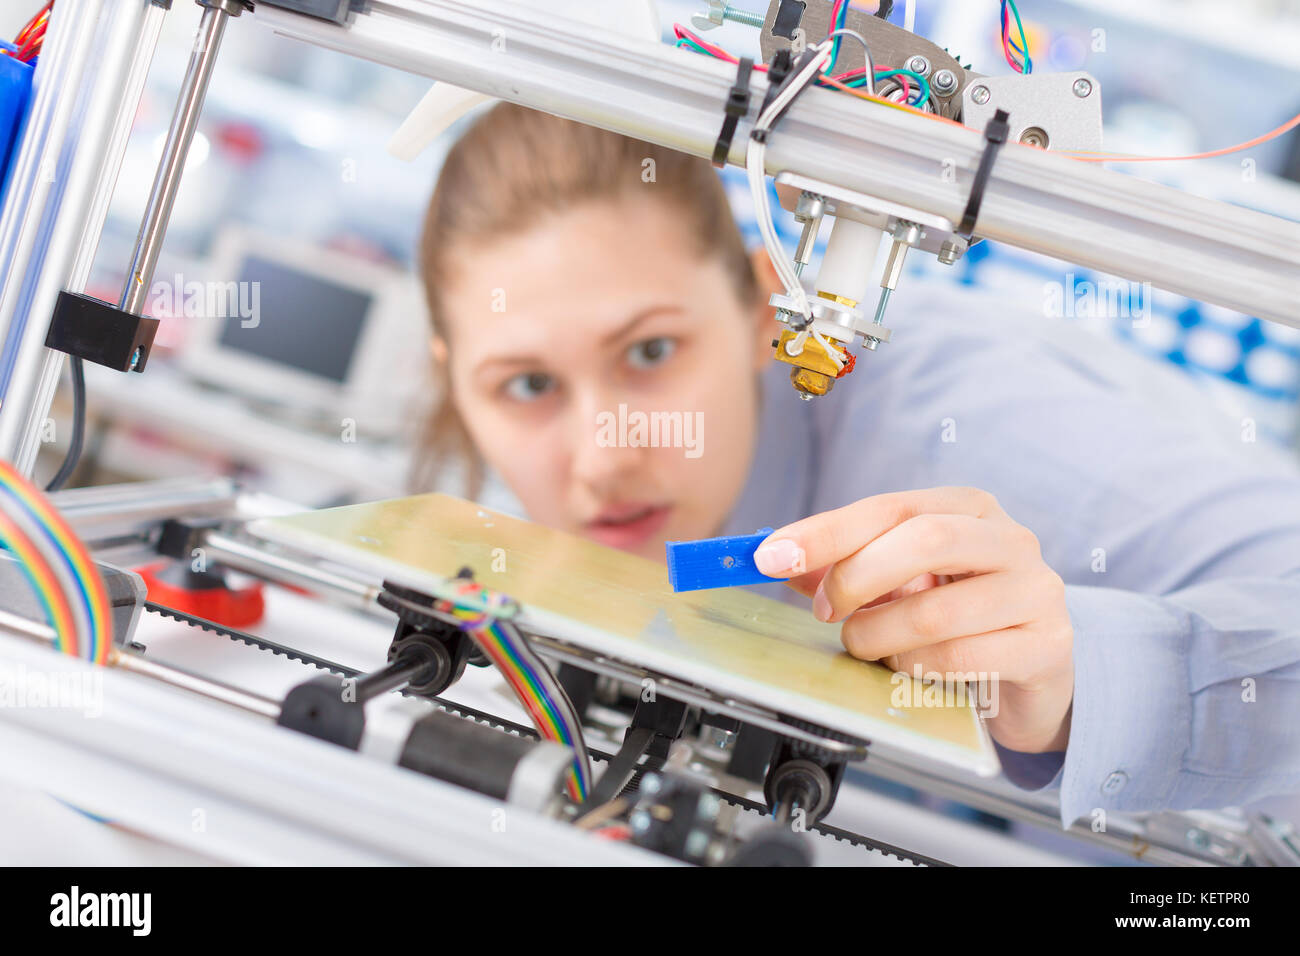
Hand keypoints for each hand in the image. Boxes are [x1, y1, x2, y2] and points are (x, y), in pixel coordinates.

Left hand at [752, 486, 1073, 752]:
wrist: (1036, 675)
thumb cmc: (961, 619)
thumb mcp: (903, 582)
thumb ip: (844, 567)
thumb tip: (776, 557)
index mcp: (969, 507)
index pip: (889, 507)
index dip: (825, 532)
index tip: (771, 557)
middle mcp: (1010, 539)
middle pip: (923, 541)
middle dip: (855, 578)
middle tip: (824, 611)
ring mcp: (1035, 591)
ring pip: (935, 612)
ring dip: (879, 636)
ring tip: (867, 645)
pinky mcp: (1046, 645)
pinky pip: (958, 659)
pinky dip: (915, 669)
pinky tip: (911, 670)